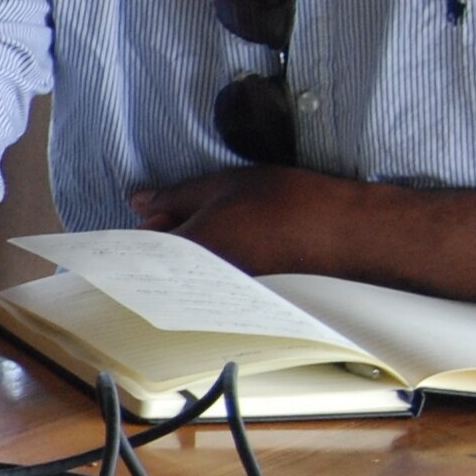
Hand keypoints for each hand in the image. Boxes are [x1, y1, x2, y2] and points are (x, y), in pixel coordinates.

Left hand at [130, 166, 378, 274]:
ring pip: (183, 272)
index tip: (140, 219)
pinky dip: (205, 258)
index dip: (133, 234)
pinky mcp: (242, 291)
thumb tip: (138, 201)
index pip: (138, 251)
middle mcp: (201, 278)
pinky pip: (208, 278)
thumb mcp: (221, 185)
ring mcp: (222, 288)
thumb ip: (174, 195)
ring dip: (181, 249)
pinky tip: (225, 237)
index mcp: (190, 249)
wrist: (343, 229)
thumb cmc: (287, 201)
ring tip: (206, 221)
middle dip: (155, 241)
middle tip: (168, 213)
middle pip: (158, 266)